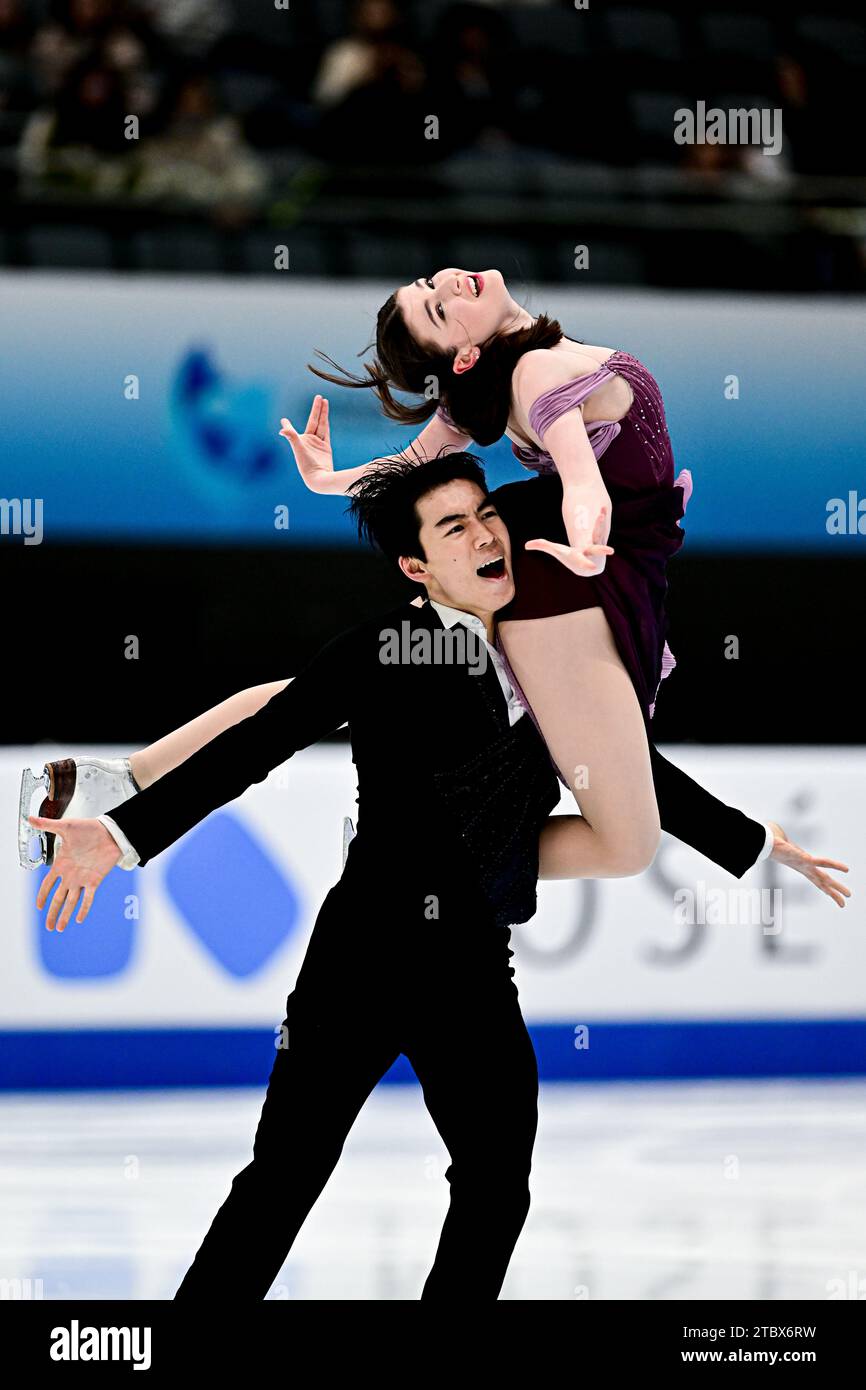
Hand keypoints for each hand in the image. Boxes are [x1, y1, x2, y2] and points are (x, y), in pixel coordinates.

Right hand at [28, 816, 122, 930]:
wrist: (110, 832)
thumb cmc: (88, 829)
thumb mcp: (65, 827)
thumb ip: (47, 825)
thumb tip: (29, 818)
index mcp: (61, 865)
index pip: (48, 885)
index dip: (42, 895)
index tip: (38, 907)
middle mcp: (71, 875)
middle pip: (58, 898)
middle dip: (52, 913)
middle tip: (48, 927)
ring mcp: (83, 879)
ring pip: (71, 901)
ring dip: (65, 915)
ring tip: (59, 928)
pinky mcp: (95, 880)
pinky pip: (88, 898)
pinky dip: (83, 908)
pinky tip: (78, 919)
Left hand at [279, 395, 334, 493]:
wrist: (320, 479)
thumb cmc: (307, 466)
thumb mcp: (299, 449)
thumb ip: (292, 436)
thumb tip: (282, 430)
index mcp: (299, 442)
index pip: (292, 430)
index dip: (288, 424)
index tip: (283, 420)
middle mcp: (308, 441)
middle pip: (313, 420)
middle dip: (316, 409)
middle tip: (318, 396)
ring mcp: (317, 443)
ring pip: (321, 424)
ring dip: (323, 412)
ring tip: (325, 400)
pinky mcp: (326, 447)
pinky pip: (326, 431)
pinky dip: (326, 422)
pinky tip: (326, 415)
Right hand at [524, 503, 613, 577]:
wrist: (588, 563)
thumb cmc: (570, 557)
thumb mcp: (557, 550)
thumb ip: (543, 546)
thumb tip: (526, 545)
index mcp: (580, 558)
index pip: (581, 560)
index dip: (586, 563)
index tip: (593, 567)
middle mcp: (592, 554)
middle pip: (596, 549)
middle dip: (600, 549)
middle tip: (610, 550)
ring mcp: (599, 545)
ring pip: (599, 533)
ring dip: (600, 523)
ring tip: (601, 513)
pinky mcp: (602, 537)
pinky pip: (601, 526)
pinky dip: (601, 518)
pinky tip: (602, 509)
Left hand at [768, 820, 850, 907]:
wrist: (763, 843)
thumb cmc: (770, 841)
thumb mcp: (781, 843)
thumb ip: (783, 841)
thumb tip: (776, 834)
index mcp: (800, 865)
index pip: (815, 878)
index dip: (824, 886)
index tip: (830, 893)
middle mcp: (804, 868)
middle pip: (822, 883)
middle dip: (833, 893)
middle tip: (843, 903)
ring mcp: (805, 865)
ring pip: (824, 878)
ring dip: (837, 887)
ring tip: (848, 895)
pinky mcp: (804, 859)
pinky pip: (823, 862)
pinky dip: (835, 865)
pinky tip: (846, 869)